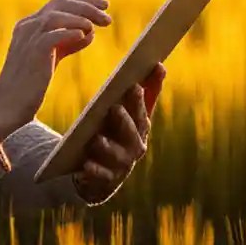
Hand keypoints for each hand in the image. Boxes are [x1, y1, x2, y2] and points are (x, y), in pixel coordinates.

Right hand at [0, 0, 112, 140]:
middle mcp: (27, 26)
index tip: (105, 5)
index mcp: (29, 25)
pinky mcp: (32, 52)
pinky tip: (85, 36)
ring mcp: (28, 38)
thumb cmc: (29, 86)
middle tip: (107, 16)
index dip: (83, 1)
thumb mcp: (50, 59)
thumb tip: (90, 33)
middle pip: (59, 3)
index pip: (58, 3)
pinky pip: (53, 34)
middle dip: (87, 5)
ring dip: (81, 17)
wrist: (6, 106)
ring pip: (56, 14)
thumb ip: (67, 44)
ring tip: (98, 26)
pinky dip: (70, 32)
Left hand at [73, 62, 165, 202]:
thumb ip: (144, 92)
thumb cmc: (115, 133)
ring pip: (117, 155)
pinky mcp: (105, 180)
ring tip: (97, 139)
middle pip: (132, 132)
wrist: (100, 171)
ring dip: (108, 147)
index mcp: (140, 128)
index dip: (141, 99)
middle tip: (114, 107)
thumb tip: (159, 64)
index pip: (143, 111)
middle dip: (125, 120)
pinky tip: (86, 165)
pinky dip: (94, 171)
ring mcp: (121, 165)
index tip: (134, 85)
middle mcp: (135, 147)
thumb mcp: (126, 112)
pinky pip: (100, 176)